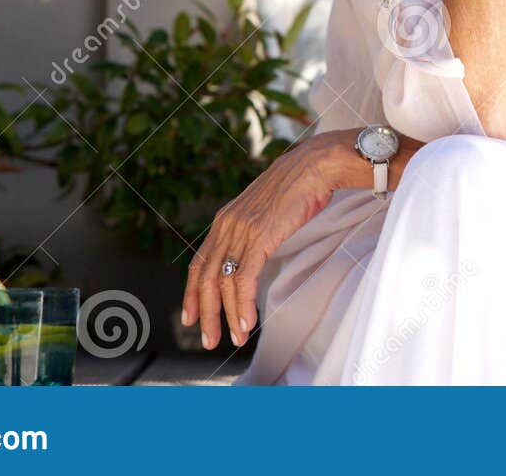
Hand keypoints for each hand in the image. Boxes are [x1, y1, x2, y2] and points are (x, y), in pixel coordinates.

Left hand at [180, 128, 352, 348]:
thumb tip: (252, 252)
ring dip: (228, 315)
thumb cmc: (298, 187)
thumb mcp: (265, 210)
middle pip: (206, 278)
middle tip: (209, 340)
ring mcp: (242, 230)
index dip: (192, 293)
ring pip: (225, 282)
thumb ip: (252, 230)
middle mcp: (227, 225)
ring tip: (237, 338)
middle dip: (205, 313)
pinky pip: (245, 278)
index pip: (200, 264)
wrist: (315, 165)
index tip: (190, 318)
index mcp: (225, 219)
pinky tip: (247, 323)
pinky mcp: (260, 236)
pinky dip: (244, 304)